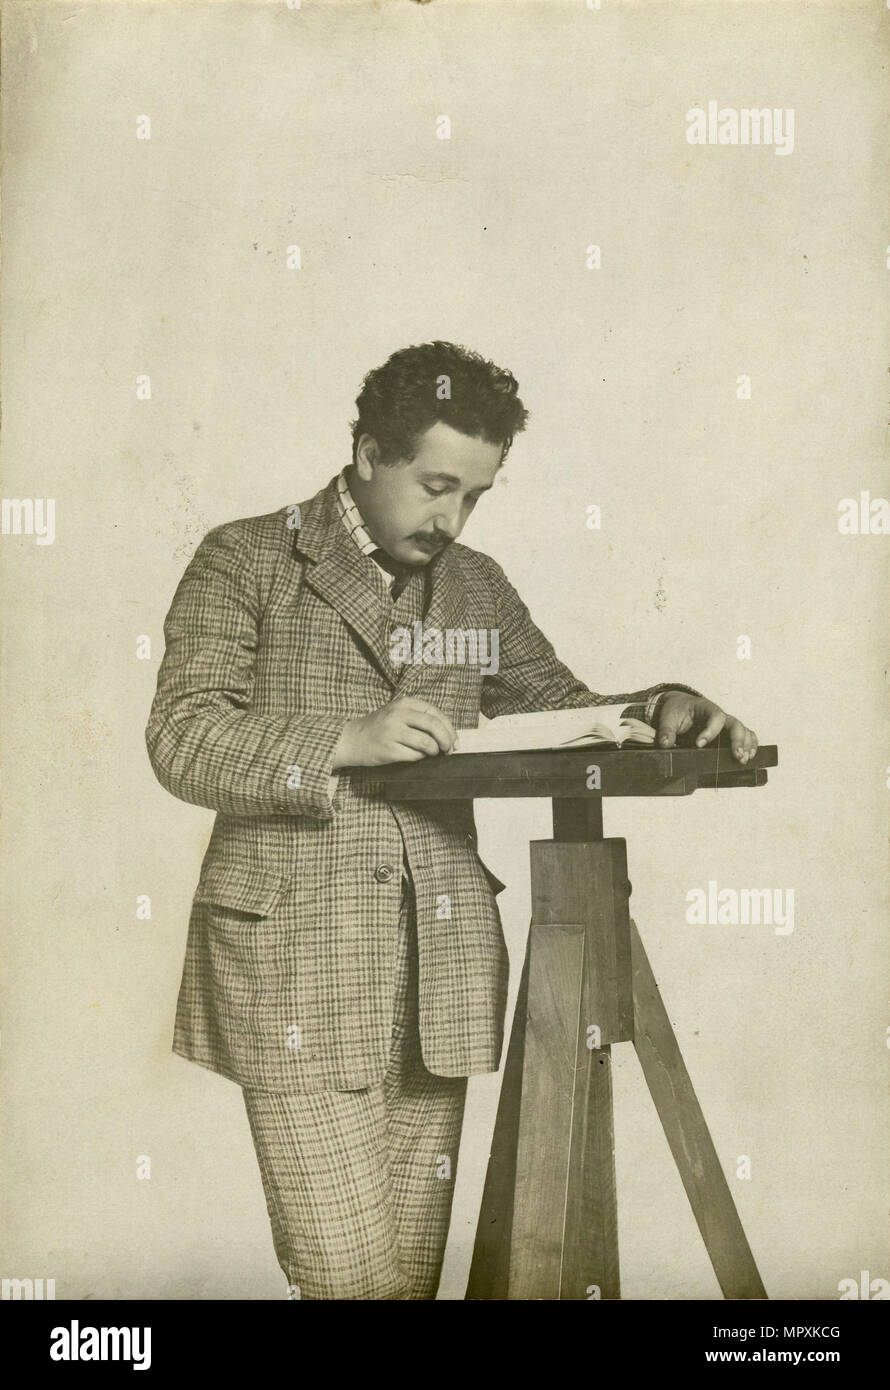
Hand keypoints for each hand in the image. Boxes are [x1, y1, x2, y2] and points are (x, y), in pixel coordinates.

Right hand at [332, 695, 456, 768]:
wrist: (352, 739)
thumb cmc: (380, 728)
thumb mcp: (399, 714)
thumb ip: (421, 719)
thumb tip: (450, 735)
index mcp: (404, 703)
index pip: (435, 713)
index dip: (449, 728)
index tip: (454, 740)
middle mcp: (398, 715)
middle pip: (433, 726)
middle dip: (446, 740)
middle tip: (449, 750)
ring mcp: (392, 732)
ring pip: (426, 743)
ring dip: (434, 751)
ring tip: (431, 753)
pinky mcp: (388, 749)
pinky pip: (414, 756)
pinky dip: (420, 758)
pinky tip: (415, 757)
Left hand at [656, 694, 757, 764]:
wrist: (680, 706)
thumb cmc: (677, 710)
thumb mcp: (668, 717)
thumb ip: (666, 730)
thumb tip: (665, 744)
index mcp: (705, 707)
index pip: (715, 716)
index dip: (710, 731)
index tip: (699, 744)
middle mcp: (719, 716)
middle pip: (735, 724)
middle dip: (737, 740)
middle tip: (736, 755)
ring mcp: (725, 725)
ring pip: (743, 730)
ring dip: (746, 745)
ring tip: (743, 759)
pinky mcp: (728, 734)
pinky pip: (745, 736)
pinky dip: (750, 745)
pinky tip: (749, 756)